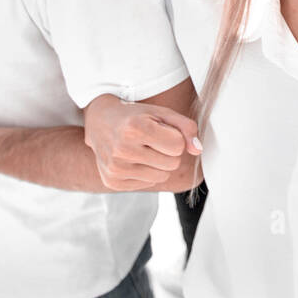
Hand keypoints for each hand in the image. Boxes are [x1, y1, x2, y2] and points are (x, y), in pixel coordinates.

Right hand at [83, 93, 200, 190]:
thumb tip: (198, 150)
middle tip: (152, 140)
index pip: (177, 146)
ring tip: (143, 150)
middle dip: (168, 152)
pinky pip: (148, 184)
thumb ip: (185, 127)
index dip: (174, 138)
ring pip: (162, 176)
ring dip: (159, 164)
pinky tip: (133, 159)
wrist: (100, 121)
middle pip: (172, 164)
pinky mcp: (112, 182)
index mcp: (135, 129)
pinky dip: (146, 173)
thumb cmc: (136, 116)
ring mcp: (116, 168)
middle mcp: (123, 150)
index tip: (162, 131)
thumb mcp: (161, 113)